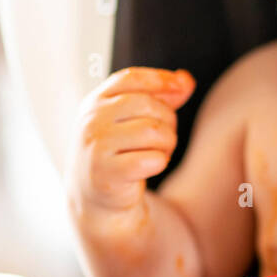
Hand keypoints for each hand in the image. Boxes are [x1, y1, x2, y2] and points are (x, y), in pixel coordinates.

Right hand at [65, 66, 195, 224]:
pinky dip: (160, 162)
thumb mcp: (134, 120)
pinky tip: (150, 166)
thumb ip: (160, 98)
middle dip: (168, 120)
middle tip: (165, 137)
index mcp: (95, 103)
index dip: (160, 79)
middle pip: (148, 104)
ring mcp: (97, 147)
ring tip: (159, 152)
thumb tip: (185, 80)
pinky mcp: (107, 174)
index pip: (130, 78)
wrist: (97, 198)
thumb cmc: (119, 153)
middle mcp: (91, 121)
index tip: (181, 87)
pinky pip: (152, 159)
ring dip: (167, 143)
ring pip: (154, 131)